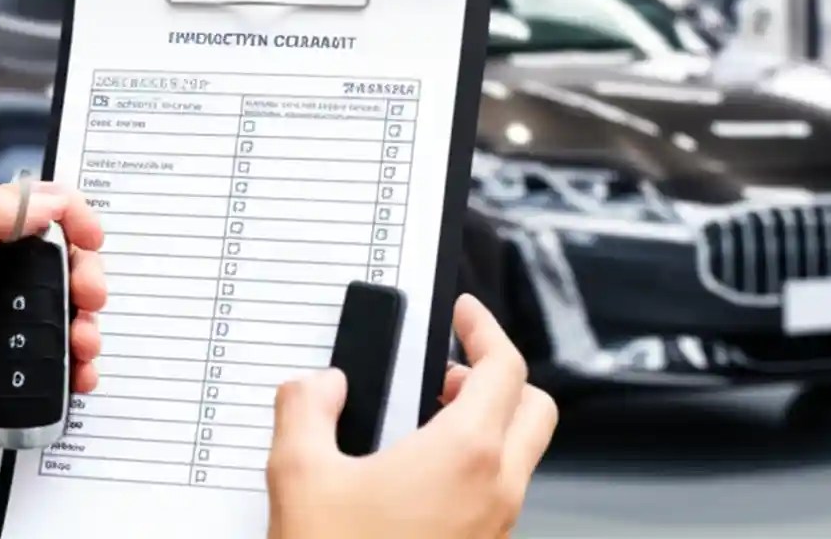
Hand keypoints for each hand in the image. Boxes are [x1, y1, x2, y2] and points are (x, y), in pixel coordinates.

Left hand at [0, 182, 105, 489]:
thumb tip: (43, 196)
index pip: (23, 206)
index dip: (66, 213)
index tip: (90, 235)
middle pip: (54, 259)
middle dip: (84, 273)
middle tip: (90, 294)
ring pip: (61, 311)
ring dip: (85, 322)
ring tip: (83, 341)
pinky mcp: (1, 369)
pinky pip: (53, 361)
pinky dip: (75, 366)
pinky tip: (78, 372)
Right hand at [266, 294, 557, 538]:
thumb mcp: (298, 476)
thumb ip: (306, 409)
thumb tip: (320, 386)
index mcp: (466, 456)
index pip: (505, 367)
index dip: (486, 328)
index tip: (464, 314)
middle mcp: (496, 491)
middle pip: (533, 408)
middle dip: (497, 377)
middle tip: (445, 374)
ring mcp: (496, 530)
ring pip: (518, 455)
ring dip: (484, 426)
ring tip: (419, 429)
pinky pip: (497, 495)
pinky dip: (472, 470)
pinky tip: (411, 484)